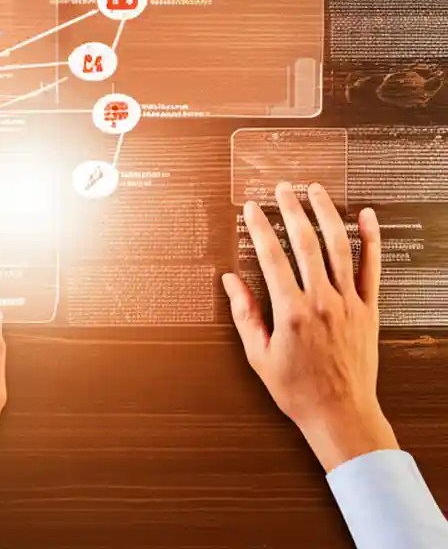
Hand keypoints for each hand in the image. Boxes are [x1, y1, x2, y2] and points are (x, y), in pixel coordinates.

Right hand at [224, 182, 397, 471]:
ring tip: (315, 191)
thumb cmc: (297, 389)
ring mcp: (349, 304)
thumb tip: (231, 281)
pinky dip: (370, 240)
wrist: (340, 412)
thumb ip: (245, 313)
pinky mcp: (368, 310)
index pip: (273, 258)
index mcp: (291, 312)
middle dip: (291, 211)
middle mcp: (322, 303)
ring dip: (325, 215)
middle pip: (305, 244)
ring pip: (337, 248)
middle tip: (281, 189)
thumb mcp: (259, 354)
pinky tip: (366, 217)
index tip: (252, 209)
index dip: (260, 228)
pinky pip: (371, 268)